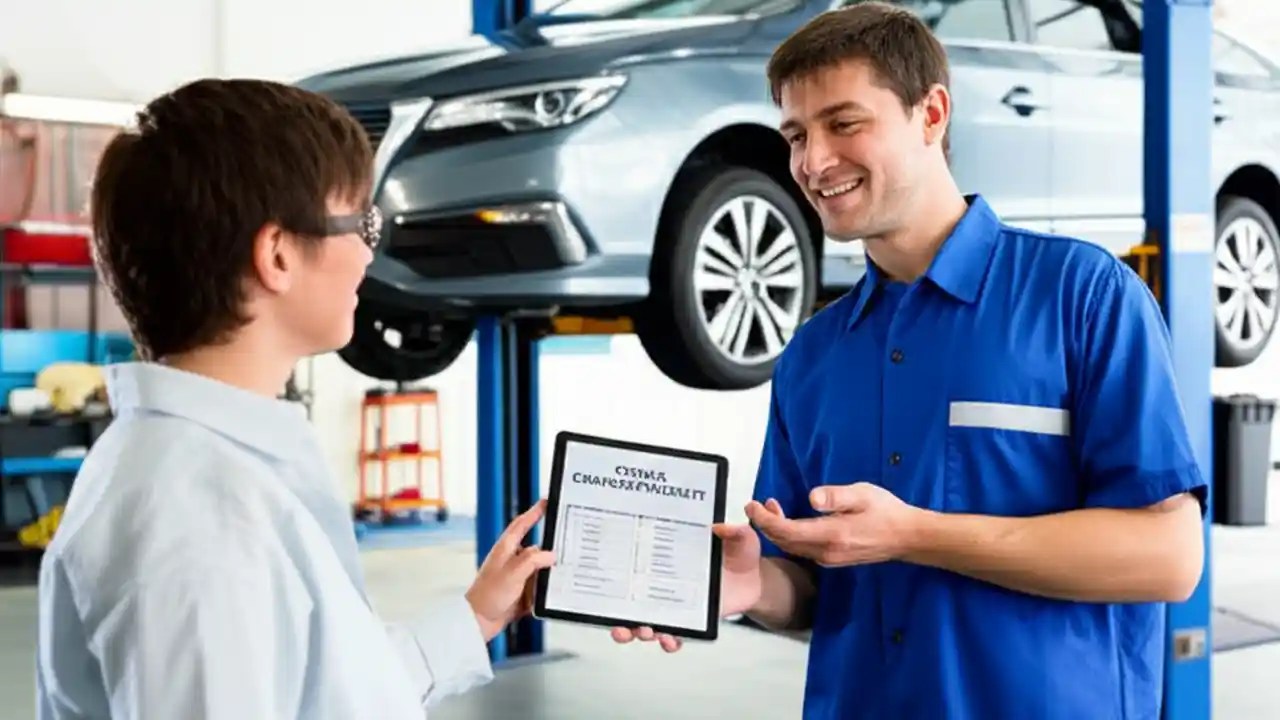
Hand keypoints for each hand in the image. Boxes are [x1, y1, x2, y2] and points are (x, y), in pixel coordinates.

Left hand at [465, 500, 555, 640]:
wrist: (479, 622)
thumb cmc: (488, 595)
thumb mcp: (513, 572)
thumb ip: (533, 560)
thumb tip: (551, 554)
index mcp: (506, 549)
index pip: (521, 524)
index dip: (534, 512)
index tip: (546, 502)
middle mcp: (512, 560)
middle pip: (536, 547)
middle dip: (551, 547)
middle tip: (567, 541)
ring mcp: (517, 576)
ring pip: (540, 568)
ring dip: (550, 571)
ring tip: (565, 570)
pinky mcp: (521, 591)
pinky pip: (539, 585)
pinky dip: (547, 587)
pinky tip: (556, 590)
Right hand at [609, 521, 762, 652]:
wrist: (756, 578)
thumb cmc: (740, 554)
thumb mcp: (740, 536)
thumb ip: (734, 531)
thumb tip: (719, 527)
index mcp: (670, 561)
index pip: (638, 567)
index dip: (622, 575)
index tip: (614, 578)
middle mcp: (667, 585)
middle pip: (634, 603)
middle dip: (622, 618)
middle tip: (621, 624)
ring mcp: (678, 606)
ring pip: (649, 623)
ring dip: (640, 631)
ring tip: (645, 632)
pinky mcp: (693, 621)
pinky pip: (676, 635)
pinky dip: (669, 641)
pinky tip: (670, 640)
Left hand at [747, 483, 922, 567]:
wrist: (907, 538)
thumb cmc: (886, 512)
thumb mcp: (862, 494)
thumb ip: (836, 496)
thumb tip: (813, 497)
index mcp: (832, 535)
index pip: (787, 531)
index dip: (765, 519)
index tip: (752, 505)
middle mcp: (827, 552)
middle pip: (784, 542)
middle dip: (765, 525)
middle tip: (756, 506)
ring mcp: (830, 559)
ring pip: (792, 548)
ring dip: (777, 531)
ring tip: (770, 510)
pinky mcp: (833, 559)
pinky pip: (803, 550)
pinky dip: (790, 537)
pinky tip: (790, 523)